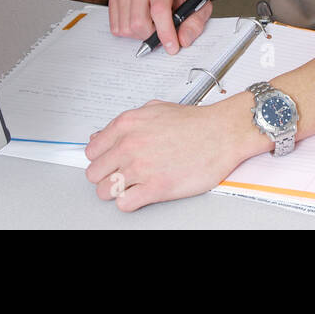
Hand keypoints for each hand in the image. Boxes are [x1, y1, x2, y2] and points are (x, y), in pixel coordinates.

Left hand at [84, 95, 261, 210]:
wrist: (222, 132)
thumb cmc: (195, 123)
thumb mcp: (154, 110)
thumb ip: (126, 123)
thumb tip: (103, 136)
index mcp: (127, 125)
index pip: (92, 150)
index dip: (100, 159)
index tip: (108, 163)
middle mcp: (129, 145)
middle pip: (94, 173)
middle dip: (105, 176)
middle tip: (119, 176)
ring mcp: (141, 168)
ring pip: (104, 191)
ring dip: (115, 192)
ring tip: (130, 187)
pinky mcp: (155, 188)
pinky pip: (124, 204)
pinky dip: (129, 202)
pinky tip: (140, 194)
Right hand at [107, 0, 211, 54]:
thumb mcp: (200, 7)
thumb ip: (194, 24)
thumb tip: (183, 40)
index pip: (159, 9)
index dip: (165, 32)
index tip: (172, 47)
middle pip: (138, 22)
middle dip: (152, 36)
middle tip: (163, 34)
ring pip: (126, 27)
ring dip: (141, 35)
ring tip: (154, 26)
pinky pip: (116, 27)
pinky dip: (130, 33)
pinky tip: (142, 23)